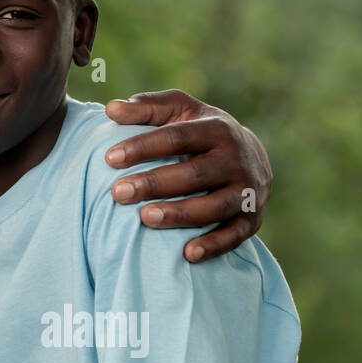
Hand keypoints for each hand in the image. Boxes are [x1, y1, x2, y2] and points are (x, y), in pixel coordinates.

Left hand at [104, 90, 272, 262]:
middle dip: (154, 184)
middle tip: (118, 192)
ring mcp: (246, 190)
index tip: (109, 158)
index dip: (143, 147)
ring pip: (214, 205)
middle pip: (194, 174)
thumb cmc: (198, 131)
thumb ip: (145, 108)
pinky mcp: (252, 218)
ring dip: (180, 214)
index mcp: (216, 129)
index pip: (176, 137)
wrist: (251, 155)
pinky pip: (235, 235)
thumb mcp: (178, 110)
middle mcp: (236, 159)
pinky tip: (187, 254)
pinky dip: (214, 245)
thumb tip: (111, 108)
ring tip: (145, 218)